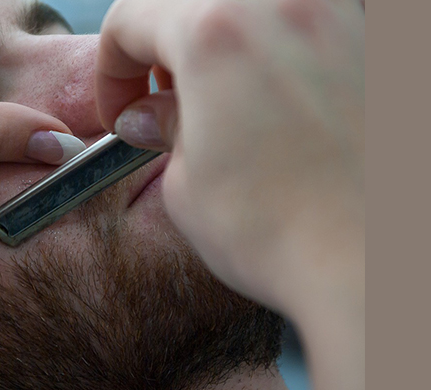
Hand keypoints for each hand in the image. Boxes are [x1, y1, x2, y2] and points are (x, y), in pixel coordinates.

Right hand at [97, 0, 363, 389]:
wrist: (374, 268)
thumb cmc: (284, 232)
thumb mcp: (187, 182)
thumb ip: (162, 129)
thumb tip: (148, 116)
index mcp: (216, 32)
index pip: (131, 18)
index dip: (110, 70)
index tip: (121, 110)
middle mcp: (281, 7)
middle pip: (189, 4)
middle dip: (159, 49)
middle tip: (159, 101)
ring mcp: (336, 20)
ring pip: (248, 9)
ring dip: (216, 45)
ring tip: (216, 102)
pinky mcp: (373, 48)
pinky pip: (301, 28)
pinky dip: (270, 54)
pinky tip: (270, 106)